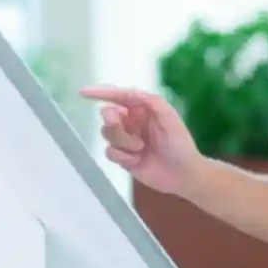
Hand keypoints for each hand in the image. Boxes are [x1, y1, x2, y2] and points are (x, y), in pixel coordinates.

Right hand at [78, 85, 205, 197]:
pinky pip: (110, 152)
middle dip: (113, 122)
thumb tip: (130, 92)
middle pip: (108, 115)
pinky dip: (122, 156)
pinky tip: (136, 160)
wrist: (184, 175)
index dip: (100, 93)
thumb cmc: (180, 144)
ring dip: (122, 141)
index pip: (118, 96)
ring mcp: (126, 140)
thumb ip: (152, 102)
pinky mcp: (123, 157)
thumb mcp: (170, 119)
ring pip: (107, 134)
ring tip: (140, 149)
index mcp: (142, 109)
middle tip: (122, 127)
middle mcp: (131, 122)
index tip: (83, 93)